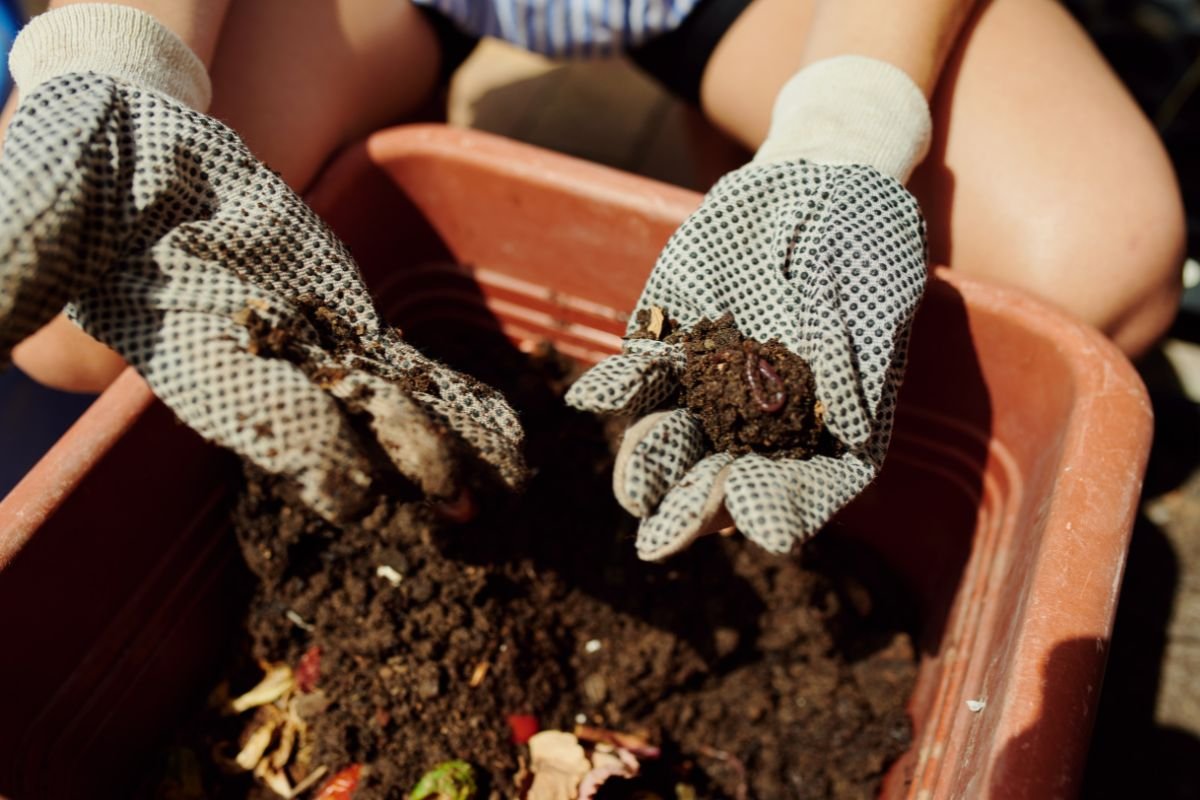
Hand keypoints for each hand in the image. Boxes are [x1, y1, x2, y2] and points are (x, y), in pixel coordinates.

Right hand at [0, 8, 524, 520]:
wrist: (146, 178)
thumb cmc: (101, 209)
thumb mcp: (49, 242)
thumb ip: (25, 282)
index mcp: (213, 381)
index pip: (278, 435)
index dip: (319, 460)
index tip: (355, 481)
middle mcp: (275, 387)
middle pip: (356, 440)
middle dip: (405, 472)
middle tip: (456, 502)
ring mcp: (324, 362)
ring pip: (399, 416)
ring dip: (451, 449)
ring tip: (504, 481)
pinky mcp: (358, 331)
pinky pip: (419, 375)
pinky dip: (466, 405)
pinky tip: (512, 437)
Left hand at [566, 57, 930, 559]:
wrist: (815, 176)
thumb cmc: (863, 236)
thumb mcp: (875, 288)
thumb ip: (856, 354)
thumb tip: (849, 424)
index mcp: (828, 426)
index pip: (809, 486)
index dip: (782, 507)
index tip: (756, 523)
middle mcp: (766, 419)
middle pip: (729, 477)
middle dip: (694, 508)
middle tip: (660, 540)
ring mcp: (712, 386)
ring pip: (676, 436)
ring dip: (649, 460)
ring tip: (630, 485)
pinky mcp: (668, 344)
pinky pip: (638, 373)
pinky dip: (615, 385)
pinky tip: (589, 396)